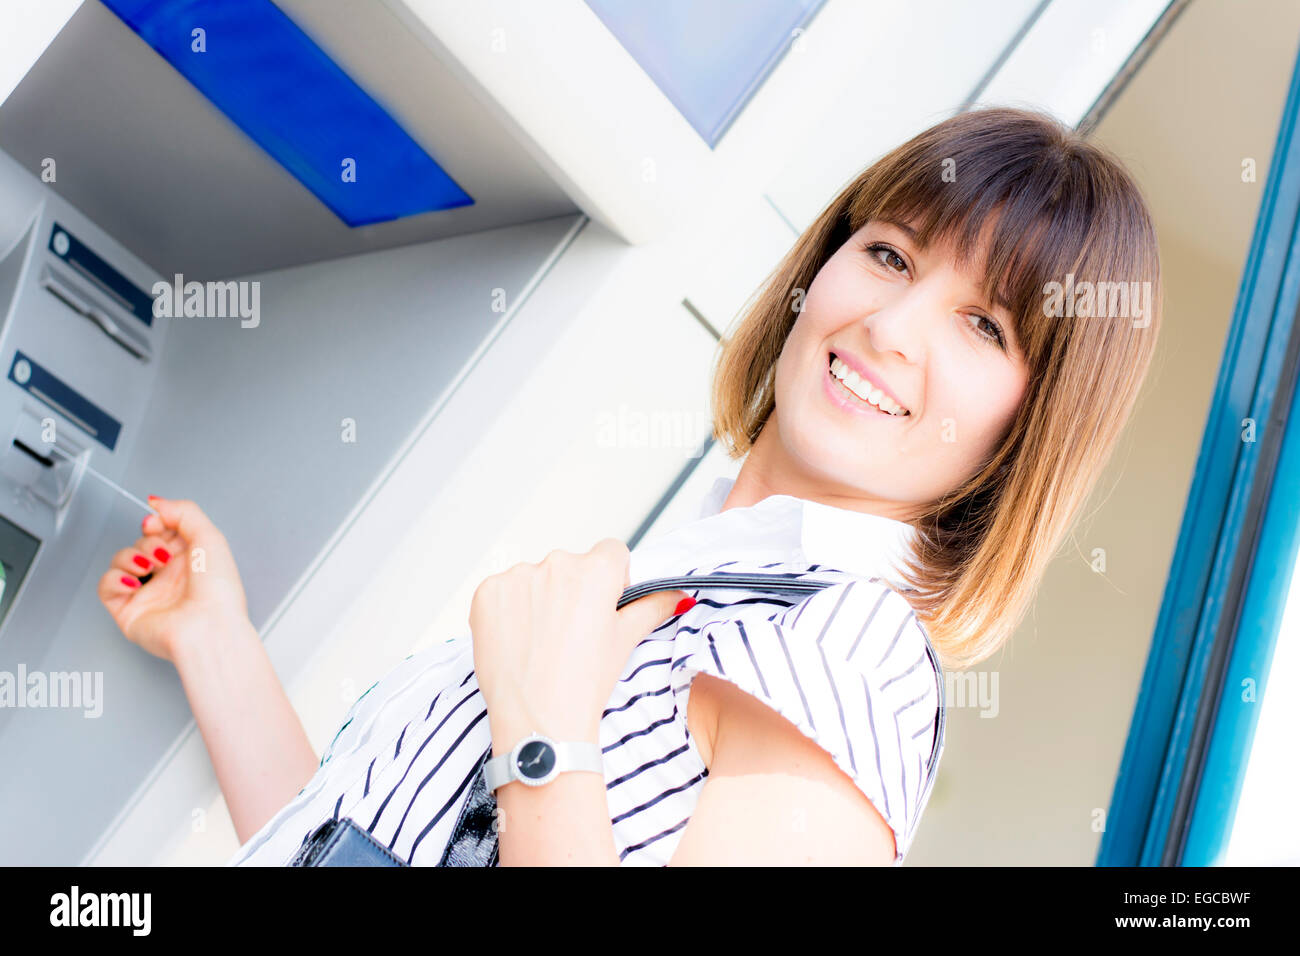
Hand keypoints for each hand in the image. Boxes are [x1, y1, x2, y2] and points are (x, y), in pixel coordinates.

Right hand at [96, 496, 251, 662]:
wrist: (209, 628)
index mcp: (191, 559)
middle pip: (140, 542)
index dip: (155, 522)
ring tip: (149, 567)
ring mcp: (148, 592)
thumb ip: (184, 512)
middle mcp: (170, 576)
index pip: (162, 531)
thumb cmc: (217, 592)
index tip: (157, 522)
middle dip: (147, 541)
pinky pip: (106, 585)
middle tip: (161, 553)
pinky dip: (115, 578)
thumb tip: (157, 503)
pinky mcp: (128, 610)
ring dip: (130, 556)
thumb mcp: (209, 537)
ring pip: (121, 560)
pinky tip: (134, 581)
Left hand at [469, 538, 689, 743]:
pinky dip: (508, 611)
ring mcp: (517, 578)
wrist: (538, 721)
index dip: (612, 579)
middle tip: (572, 634)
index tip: (603, 606)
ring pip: (535, 579)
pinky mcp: (486, 594)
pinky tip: (517, 641)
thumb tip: (678, 595)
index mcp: (595, 570)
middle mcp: (555, 564)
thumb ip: (653, 607)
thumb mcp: (625, 641)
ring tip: (542, 642)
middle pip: (570, 567)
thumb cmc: (583, 683)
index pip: (611, 552)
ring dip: (538, 600)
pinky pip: (502, 592)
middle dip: (573, 592)